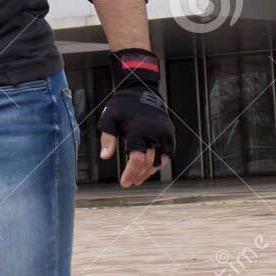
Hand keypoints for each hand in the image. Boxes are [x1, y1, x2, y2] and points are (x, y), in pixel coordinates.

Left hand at [98, 49, 175, 187]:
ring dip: (149, 172)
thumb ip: (107, 139)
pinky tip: (150, 169)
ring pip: (160, 160)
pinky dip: (160, 163)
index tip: (125, 183)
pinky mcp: (170, 133)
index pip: (136, 159)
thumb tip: (105, 157)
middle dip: (138, 175)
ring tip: (139, 179)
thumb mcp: (109, 119)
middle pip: (147, 162)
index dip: (130, 173)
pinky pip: (168, 154)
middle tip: (130, 183)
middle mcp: (153, 133)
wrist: (142, 91)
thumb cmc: (122, 107)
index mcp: (138, 130)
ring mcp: (164, 133)